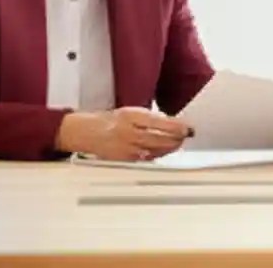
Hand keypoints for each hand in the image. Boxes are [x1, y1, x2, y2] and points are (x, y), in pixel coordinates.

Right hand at [55, 107, 191, 160]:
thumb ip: (150, 118)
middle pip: (160, 139)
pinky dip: (159, 154)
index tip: (188, 127)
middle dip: (177, 138)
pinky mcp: (125, 160)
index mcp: (131, 117)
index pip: (160, 123)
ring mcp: (127, 148)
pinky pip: (147, 158)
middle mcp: (129, 133)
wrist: (84, 132)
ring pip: (156, 150)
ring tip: (178, 143)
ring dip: (170, 147)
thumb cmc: (108, 120)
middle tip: (186, 136)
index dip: (177, 127)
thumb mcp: (130, 112)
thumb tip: (173, 122)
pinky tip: (165, 151)